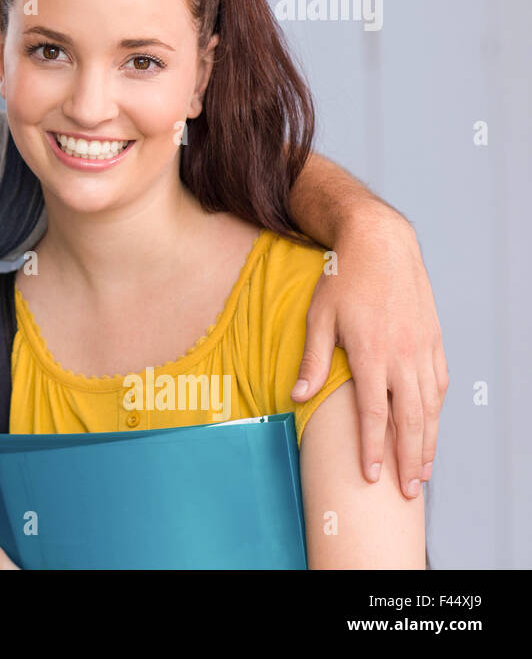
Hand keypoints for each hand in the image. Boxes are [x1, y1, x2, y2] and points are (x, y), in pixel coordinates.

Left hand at [296, 208, 446, 499]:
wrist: (380, 244)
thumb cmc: (342, 279)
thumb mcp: (317, 317)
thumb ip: (312, 360)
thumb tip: (297, 397)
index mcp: (371, 353)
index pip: (376, 414)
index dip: (374, 449)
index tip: (371, 476)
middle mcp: (402, 356)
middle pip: (411, 420)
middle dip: (408, 459)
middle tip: (406, 491)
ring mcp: (422, 349)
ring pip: (430, 407)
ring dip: (427, 442)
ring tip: (422, 472)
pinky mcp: (433, 341)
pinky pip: (438, 385)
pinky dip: (436, 412)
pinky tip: (431, 429)